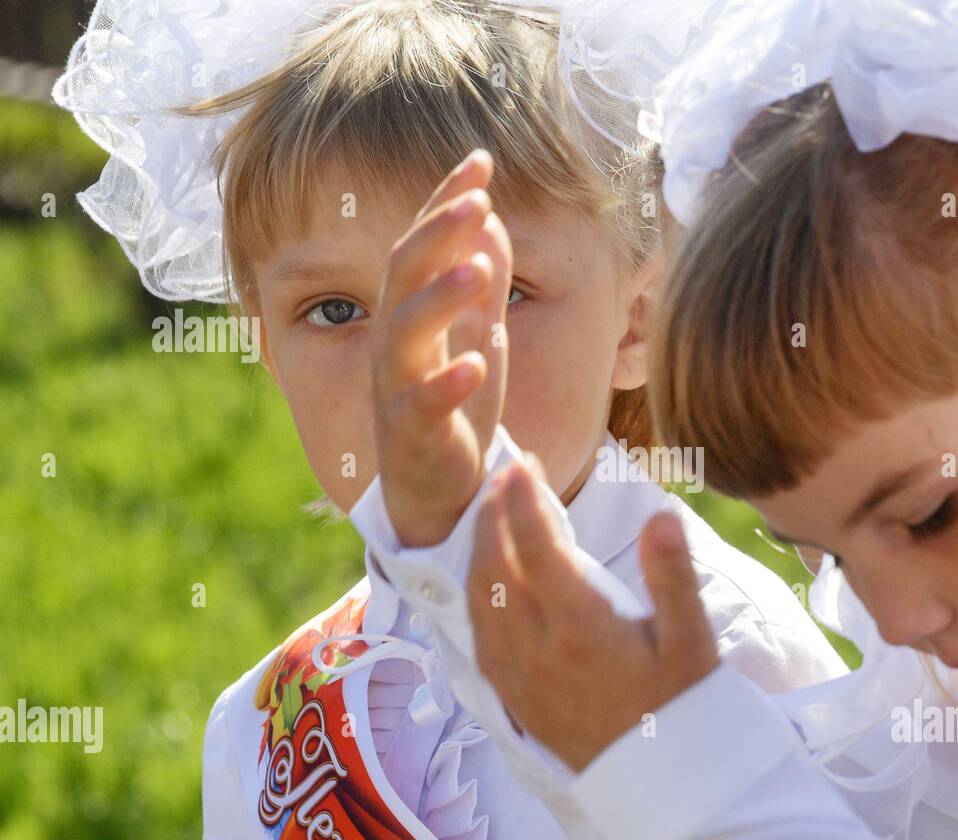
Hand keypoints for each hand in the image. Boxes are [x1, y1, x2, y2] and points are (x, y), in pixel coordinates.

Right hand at [370, 150, 511, 547]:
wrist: (437, 490)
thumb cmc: (452, 409)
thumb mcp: (476, 337)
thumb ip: (480, 284)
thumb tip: (490, 219)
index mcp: (412, 312)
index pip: (425, 244)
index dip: (446, 201)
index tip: (480, 160)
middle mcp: (395, 342)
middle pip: (403, 274)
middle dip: (437, 234)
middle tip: (477, 201)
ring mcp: (396, 388)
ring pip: (404, 333)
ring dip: (440, 298)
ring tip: (479, 271)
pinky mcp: (410, 435)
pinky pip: (423, 405)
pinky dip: (449, 382)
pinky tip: (480, 362)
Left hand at [466, 461, 720, 770]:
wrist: (662, 784)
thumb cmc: (683, 707)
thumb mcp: (692, 642)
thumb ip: (674, 575)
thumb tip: (663, 516)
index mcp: (581, 628)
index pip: (538, 546)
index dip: (525, 499)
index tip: (523, 462)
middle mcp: (537, 650)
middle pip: (495, 565)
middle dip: (493, 513)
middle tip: (504, 475)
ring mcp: (517, 675)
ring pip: (479, 597)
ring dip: (479, 548)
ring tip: (492, 512)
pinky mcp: (510, 695)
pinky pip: (477, 631)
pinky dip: (477, 590)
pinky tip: (488, 573)